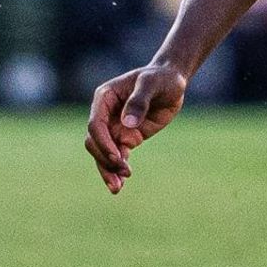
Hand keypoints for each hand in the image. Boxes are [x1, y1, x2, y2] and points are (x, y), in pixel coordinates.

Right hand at [84, 61, 191, 193]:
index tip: (118, 157)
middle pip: (94, 142)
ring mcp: (115, 127)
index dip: (103, 142)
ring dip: (108, 170)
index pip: (96, 124)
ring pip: (103, 153)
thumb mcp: (151, 84)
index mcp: (105, 98)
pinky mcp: (127, 137)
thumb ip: (139, 101)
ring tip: (117, 188)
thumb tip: (127, 123)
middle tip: (122, 174)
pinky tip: (121, 183)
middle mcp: (105, 114)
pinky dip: (117, 169)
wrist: (172, 82)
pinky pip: (117, 156)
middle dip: (105, 159)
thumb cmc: (160, 78)